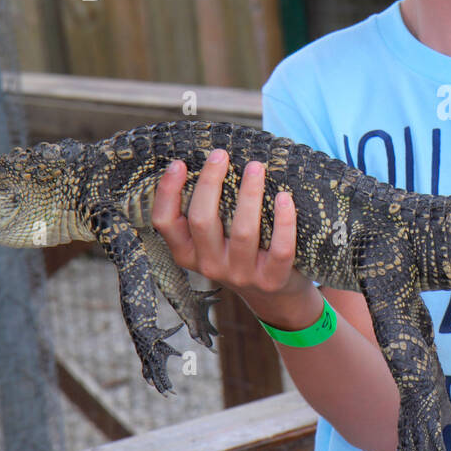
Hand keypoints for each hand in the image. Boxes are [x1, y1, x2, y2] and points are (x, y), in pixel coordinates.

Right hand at [151, 149, 316, 322]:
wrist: (274, 296)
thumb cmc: (241, 253)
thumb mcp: (214, 240)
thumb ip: (208, 212)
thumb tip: (210, 161)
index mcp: (188, 253)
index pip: (165, 222)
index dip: (168, 192)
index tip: (179, 163)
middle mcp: (209, 266)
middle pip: (202, 220)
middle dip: (210, 183)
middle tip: (221, 155)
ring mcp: (241, 274)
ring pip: (243, 231)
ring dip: (249, 195)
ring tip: (256, 167)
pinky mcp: (272, 279)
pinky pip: (280, 248)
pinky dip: (284, 221)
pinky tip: (285, 197)